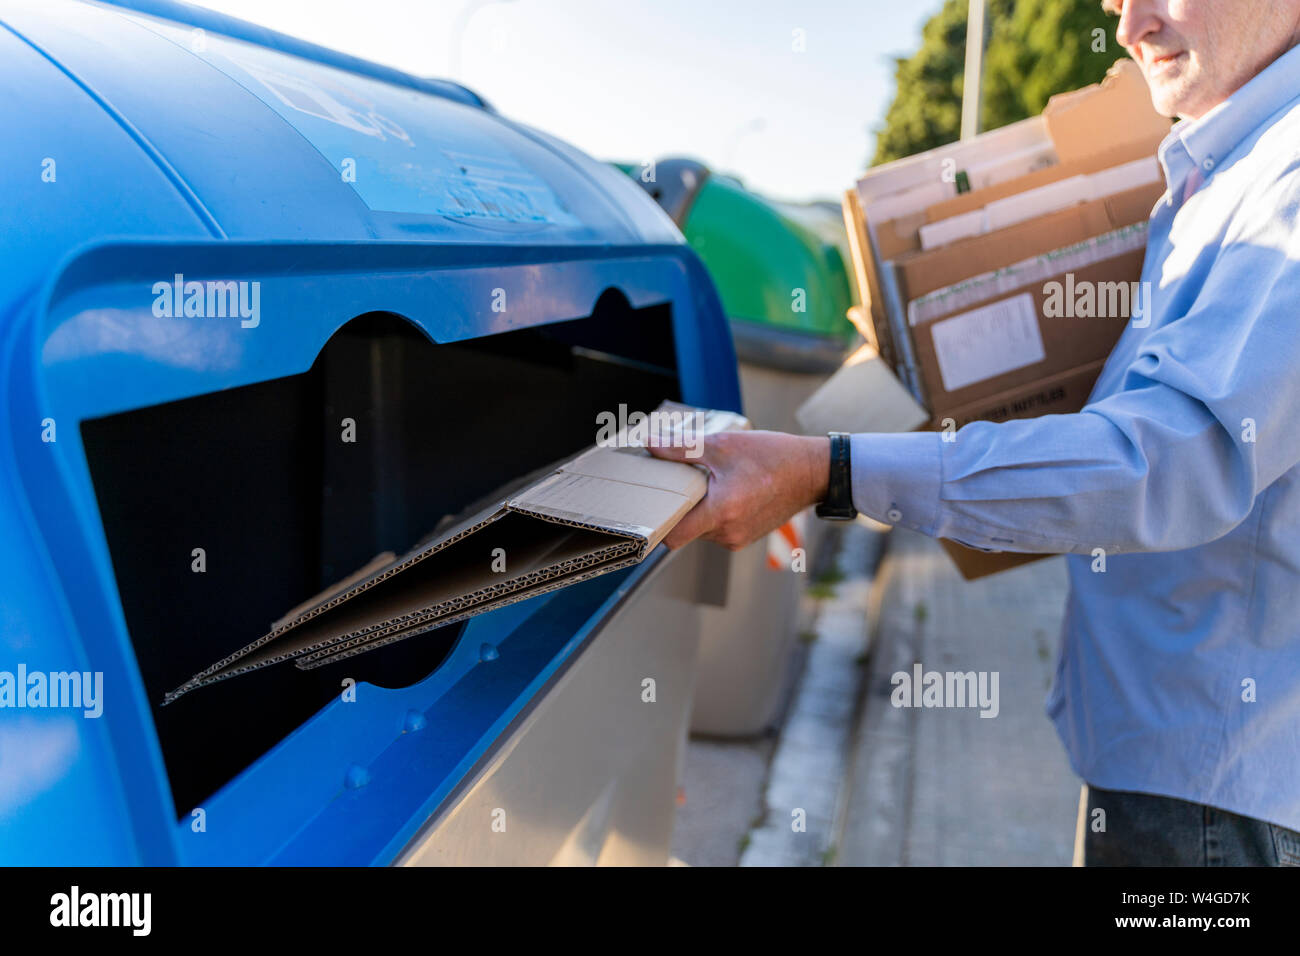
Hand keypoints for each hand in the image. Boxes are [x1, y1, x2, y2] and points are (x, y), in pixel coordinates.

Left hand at [647, 430, 829, 549]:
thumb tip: (650, 444)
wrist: (812, 471)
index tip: (651, 506)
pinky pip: (718, 530)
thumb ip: (681, 448)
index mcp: (721, 512)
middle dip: (680, 508)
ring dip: (699, 510)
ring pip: (702, 531)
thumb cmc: (772, 456)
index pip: (673, 535)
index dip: (657, 523)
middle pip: (686, 531)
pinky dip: (715, 514)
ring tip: (709, 483)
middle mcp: (728, 532)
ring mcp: (739, 538)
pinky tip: (725, 490)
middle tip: (680, 482)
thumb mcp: (722, 444)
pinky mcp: (747, 537)